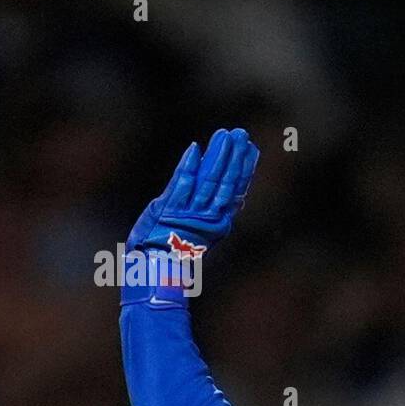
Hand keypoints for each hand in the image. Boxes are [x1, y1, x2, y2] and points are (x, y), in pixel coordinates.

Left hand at [126, 128, 260, 254]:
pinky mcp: (169, 211)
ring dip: (218, 157)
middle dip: (234, 157)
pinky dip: (189, 166)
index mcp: (217, 223)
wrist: (154, 271)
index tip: (250, 149)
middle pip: (225, 182)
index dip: (244, 169)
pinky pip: (181, 184)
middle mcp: (207, 218)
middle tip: (241, 134)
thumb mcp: (192, 229)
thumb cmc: (170, 251)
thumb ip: (209, 210)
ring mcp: (189, 214)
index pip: (235, 190)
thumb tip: (226, 194)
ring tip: (226, 136)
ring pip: (209, 181)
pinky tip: (196, 149)